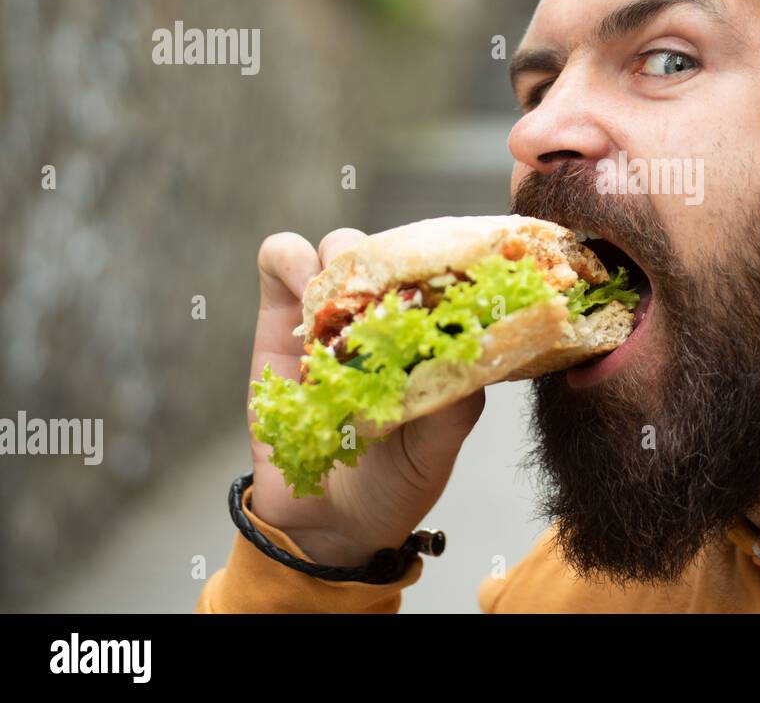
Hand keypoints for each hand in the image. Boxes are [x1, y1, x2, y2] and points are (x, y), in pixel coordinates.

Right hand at [244, 229, 485, 565]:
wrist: (326, 522)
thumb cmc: (394, 481)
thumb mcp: (436, 449)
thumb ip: (453, 406)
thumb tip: (474, 357)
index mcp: (428, 336)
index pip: (439, 274)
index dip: (442, 265)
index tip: (442, 280)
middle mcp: (383, 317)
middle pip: (389, 250)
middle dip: (390, 261)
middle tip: (387, 301)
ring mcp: (330, 314)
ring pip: (337, 246)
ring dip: (341, 258)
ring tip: (340, 304)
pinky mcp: (277, 320)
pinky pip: (278, 261)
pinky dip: (287, 260)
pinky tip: (302, 296)